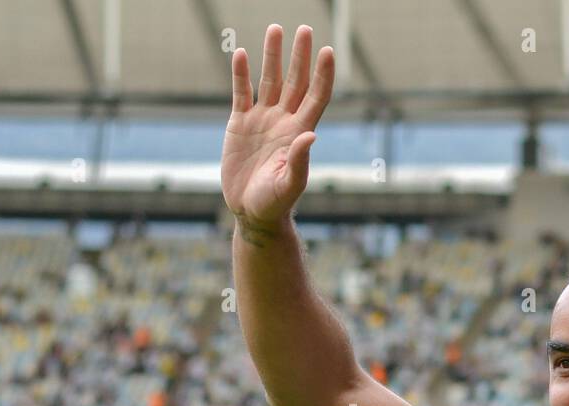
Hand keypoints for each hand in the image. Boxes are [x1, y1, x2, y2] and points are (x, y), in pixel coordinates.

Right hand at [221, 24, 333, 243]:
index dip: (323, 74)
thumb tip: (311, 134)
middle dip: (300, 56)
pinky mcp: (240, 124)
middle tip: (305, 29)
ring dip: (272, 56)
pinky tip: (240, 53)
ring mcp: (262, 120)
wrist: (251, 213)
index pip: (316, 96)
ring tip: (275, 29)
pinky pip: (241, 93)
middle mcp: (284, 121)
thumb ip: (299, 161)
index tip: (328, 51)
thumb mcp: (289, 185)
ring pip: (269, 81)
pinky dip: (240, 74)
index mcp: (300, 132)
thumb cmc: (275, 203)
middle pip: (295, 81)